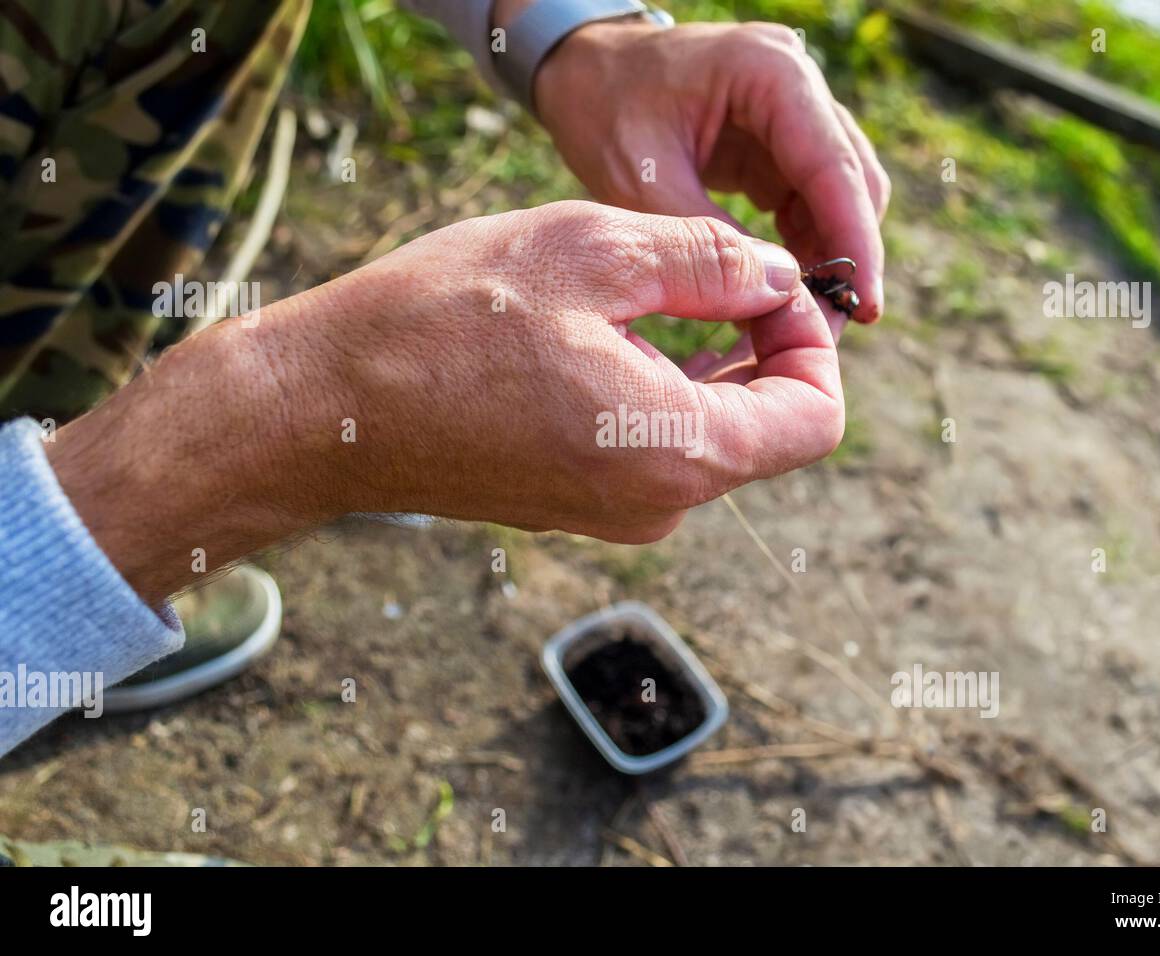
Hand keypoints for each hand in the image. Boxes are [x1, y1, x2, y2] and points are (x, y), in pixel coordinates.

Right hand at [49, 202, 842, 604]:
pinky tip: (598, 334)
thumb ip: (706, 263)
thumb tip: (775, 276)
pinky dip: (655, 388)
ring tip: (636, 293)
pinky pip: (653, 447)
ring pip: (708, 432)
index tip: (766, 284)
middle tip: (706, 269)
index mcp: (677, 452)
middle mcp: (659, 505)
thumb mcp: (587, 254)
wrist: (324, 409)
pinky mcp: (577, 506)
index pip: (814, 416)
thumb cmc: (441, 324)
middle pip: (766, 427)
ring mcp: (616, 515)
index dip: (810, 339)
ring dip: (699, 360)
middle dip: (757, 343)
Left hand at [534, 19, 890, 324]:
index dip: (855, 242)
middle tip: (834, 327)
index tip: (865, 305)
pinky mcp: (776, 144)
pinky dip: (803, 247)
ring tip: (808, 320)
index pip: (833, 166)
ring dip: (828, 256)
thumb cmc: (602, 108)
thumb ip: (706, 239)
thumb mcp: (643, 180)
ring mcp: (791, 114)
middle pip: (850, 181)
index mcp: (770, 74)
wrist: (579, 71)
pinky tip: (785, 294)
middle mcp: (795, 86)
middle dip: (847, 256)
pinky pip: (808, 202)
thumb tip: (771, 302)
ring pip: (837, 196)